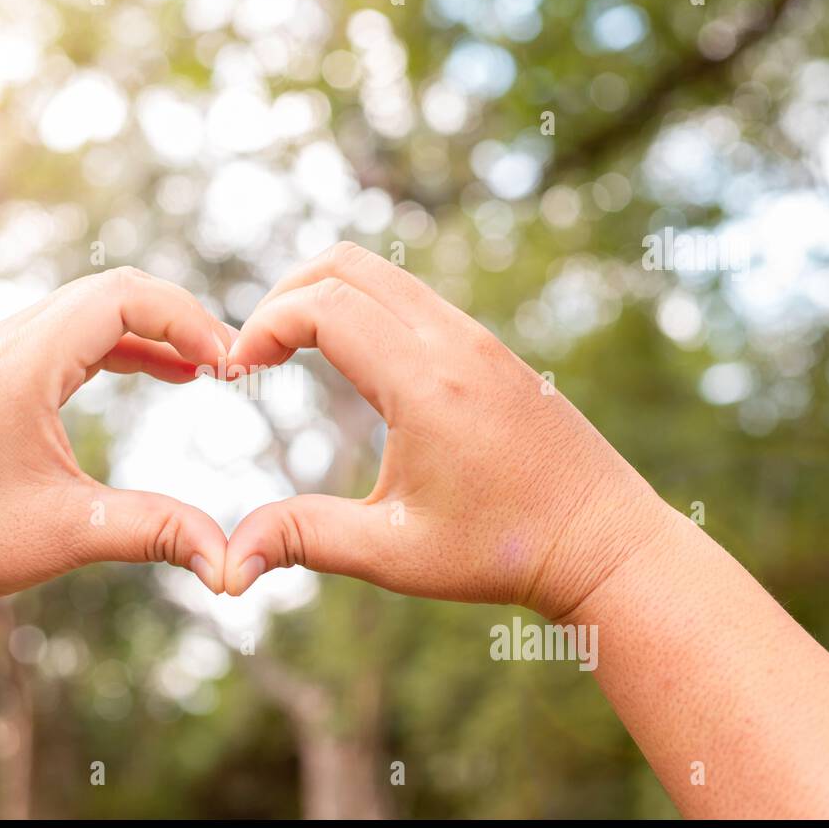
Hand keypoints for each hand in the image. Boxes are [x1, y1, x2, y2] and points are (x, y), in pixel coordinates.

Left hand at [0, 267, 234, 620]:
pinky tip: (164, 374)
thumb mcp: (69, 534)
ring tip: (207, 368)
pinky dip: (124, 344)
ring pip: (92, 307)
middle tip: (229, 364)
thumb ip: (156, 532)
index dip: (188, 320)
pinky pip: (72, 333)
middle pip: (113, 289)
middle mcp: (5, 342)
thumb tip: (229, 564)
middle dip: (180, 318)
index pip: (123, 297)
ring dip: (154, 329)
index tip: (230, 367)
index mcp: (22, 364)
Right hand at [222, 242, 674, 617]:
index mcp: (427, 384)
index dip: (263, 327)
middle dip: (281, 296)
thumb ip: (305, 540)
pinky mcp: (486, 346)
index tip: (236, 372)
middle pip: (344, 264)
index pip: (323, 306)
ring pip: (379, 271)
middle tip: (252, 353)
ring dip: (320, 295)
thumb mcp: (393, 554)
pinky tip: (342, 360)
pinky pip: (409, 295)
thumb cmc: (500, 551)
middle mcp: (454, 342)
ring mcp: (475, 337)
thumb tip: (227, 563)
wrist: (601, 540)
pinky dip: (359, 305)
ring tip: (285, 352)